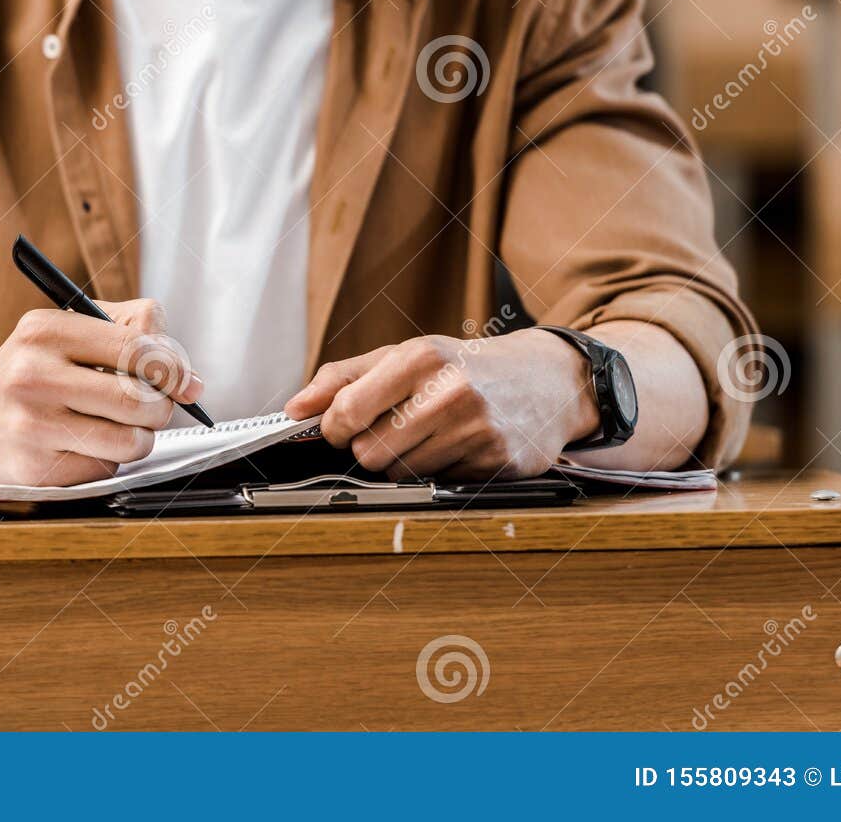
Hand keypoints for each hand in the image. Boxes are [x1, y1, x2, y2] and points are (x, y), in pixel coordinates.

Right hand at [0, 298, 203, 486]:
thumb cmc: (22, 373)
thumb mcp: (59, 331)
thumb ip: (126, 331)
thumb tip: (188, 376)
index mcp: (45, 329)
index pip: (139, 345)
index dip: (174, 367)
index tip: (186, 381)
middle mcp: (34, 374)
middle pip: (141, 398)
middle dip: (160, 407)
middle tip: (151, 407)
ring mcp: (32, 425)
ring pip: (131, 440)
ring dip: (138, 438)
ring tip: (115, 426)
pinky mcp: (35, 469)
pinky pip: (106, 469)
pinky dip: (106, 460)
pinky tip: (80, 446)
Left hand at [284, 329, 596, 480]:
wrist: (545, 378)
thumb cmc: (465, 366)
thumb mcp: (405, 355)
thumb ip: (343, 378)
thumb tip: (295, 408)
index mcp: (418, 357)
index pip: (346, 411)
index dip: (333, 428)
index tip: (340, 428)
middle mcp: (448, 390)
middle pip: (368, 451)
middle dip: (373, 447)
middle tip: (398, 428)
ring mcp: (474, 428)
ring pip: (399, 474)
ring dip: (406, 462)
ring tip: (432, 435)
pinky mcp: (495, 460)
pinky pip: (437, 484)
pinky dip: (441, 471)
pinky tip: (460, 447)